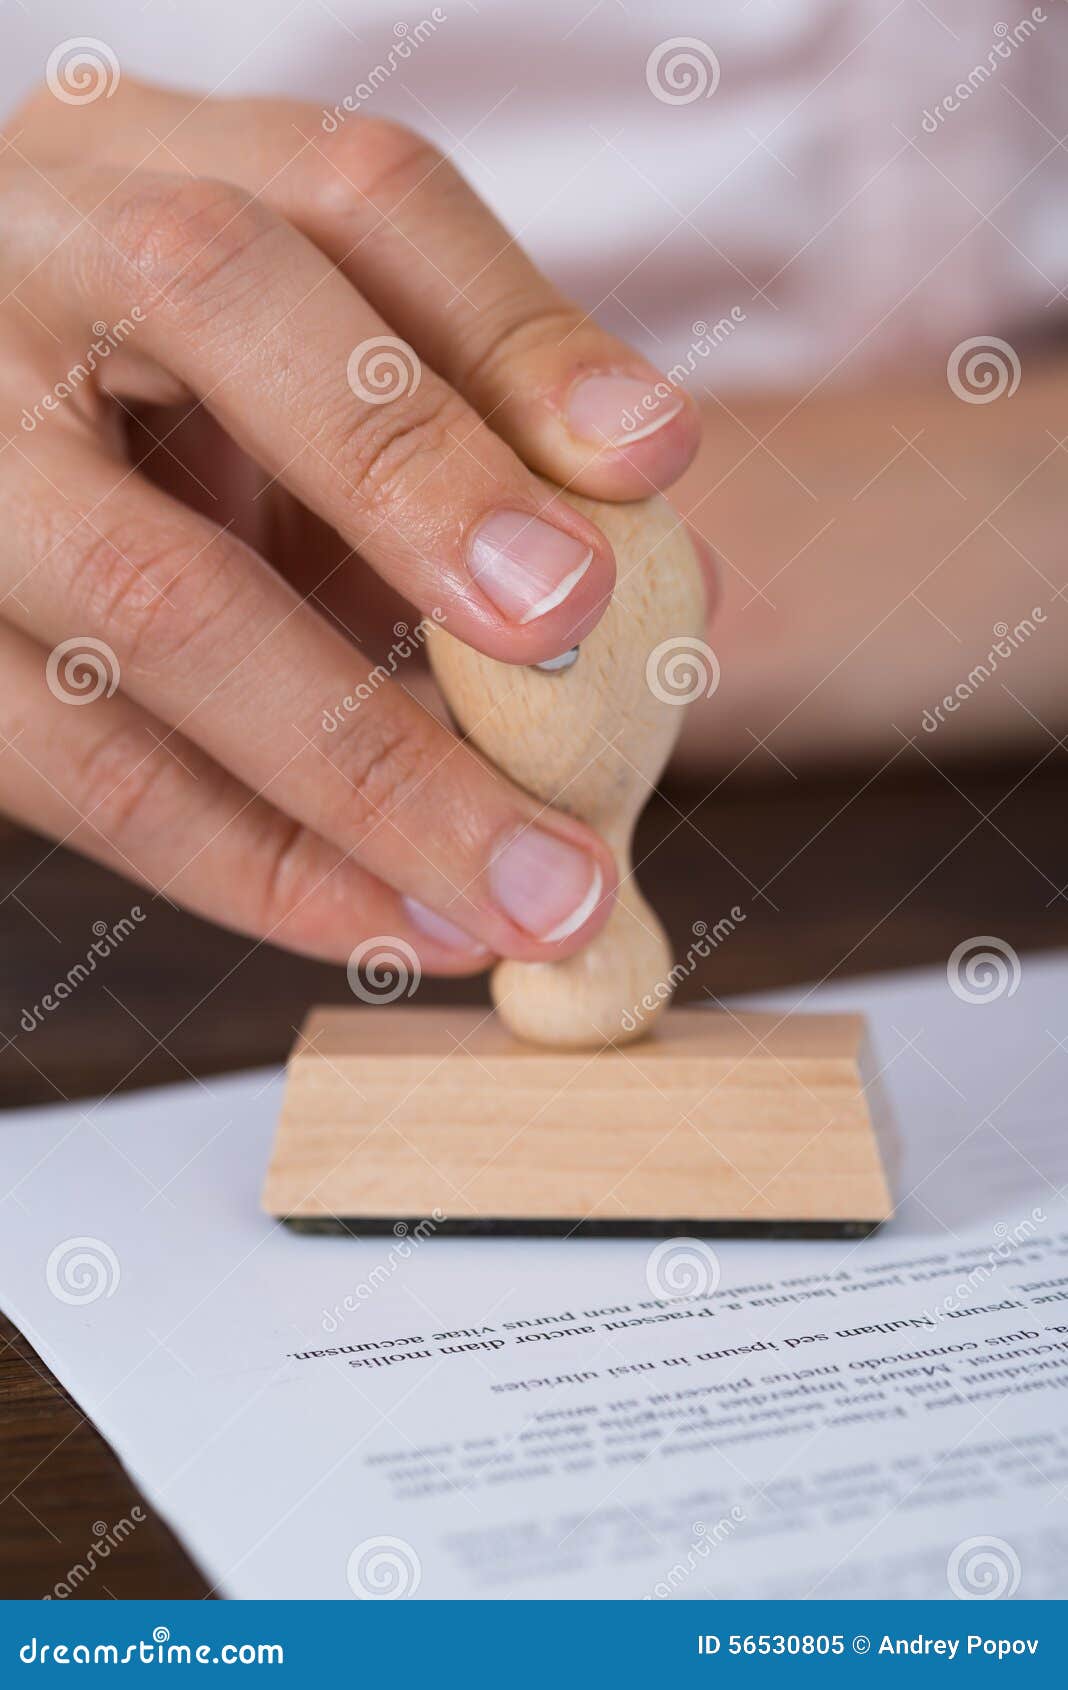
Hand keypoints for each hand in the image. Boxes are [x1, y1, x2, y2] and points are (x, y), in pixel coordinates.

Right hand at [0, 77, 698, 974]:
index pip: (351, 198)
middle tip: (569, 631)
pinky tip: (394, 923)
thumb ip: (463, 436)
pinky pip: (84, 774)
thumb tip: (660, 571)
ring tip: (531, 894)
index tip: (648, 459)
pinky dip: (259, 868)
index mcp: (144, 165)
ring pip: (148, 597)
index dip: (507, 329)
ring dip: (369, 769)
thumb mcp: (306, 393)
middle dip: (413, 476)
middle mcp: (22, 265)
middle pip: (212, 298)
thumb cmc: (180, 432)